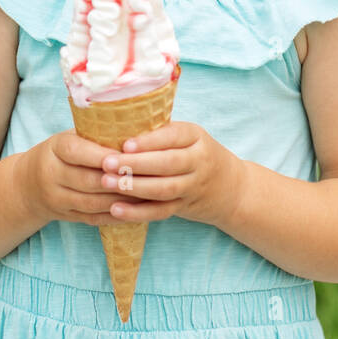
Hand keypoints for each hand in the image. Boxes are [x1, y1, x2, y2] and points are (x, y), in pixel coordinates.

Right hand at [21, 129, 149, 226]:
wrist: (28, 184)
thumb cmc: (61, 153)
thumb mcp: (71, 136)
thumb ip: (96, 134)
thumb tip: (136, 128)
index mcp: (54, 149)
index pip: (77, 152)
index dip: (102, 156)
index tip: (128, 155)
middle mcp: (51, 175)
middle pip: (86, 180)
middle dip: (117, 180)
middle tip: (147, 177)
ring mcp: (57, 199)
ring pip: (92, 203)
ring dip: (121, 200)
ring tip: (147, 194)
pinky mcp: (66, 217)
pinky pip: (94, 219)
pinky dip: (116, 215)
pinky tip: (136, 210)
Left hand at [94, 121, 243, 226]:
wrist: (230, 188)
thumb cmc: (196, 153)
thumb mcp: (187, 137)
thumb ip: (160, 133)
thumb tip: (116, 125)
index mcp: (196, 137)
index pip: (173, 136)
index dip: (149, 141)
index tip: (124, 144)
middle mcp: (199, 161)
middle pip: (168, 163)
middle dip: (135, 164)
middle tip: (107, 163)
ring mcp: (193, 187)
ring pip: (164, 189)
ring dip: (133, 187)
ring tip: (107, 182)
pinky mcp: (184, 207)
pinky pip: (160, 212)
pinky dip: (138, 213)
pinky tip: (116, 210)